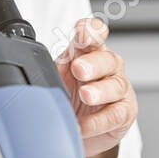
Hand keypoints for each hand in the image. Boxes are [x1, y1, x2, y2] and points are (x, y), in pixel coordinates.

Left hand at [55, 17, 137, 157]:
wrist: (78, 127)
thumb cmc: (70, 96)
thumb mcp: (55, 79)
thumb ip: (50, 70)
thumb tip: (33, 70)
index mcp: (89, 52)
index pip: (95, 34)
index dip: (91, 30)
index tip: (82, 34)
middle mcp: (107, 67)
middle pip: (107, 59)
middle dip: (93, 63)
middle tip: (79, 69)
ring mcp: (119, 88)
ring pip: (115, 86)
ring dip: (99, 91)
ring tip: (85, 96)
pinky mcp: (125, 112)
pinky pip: (114, 115)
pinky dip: (97, 122)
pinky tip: (83, 125)